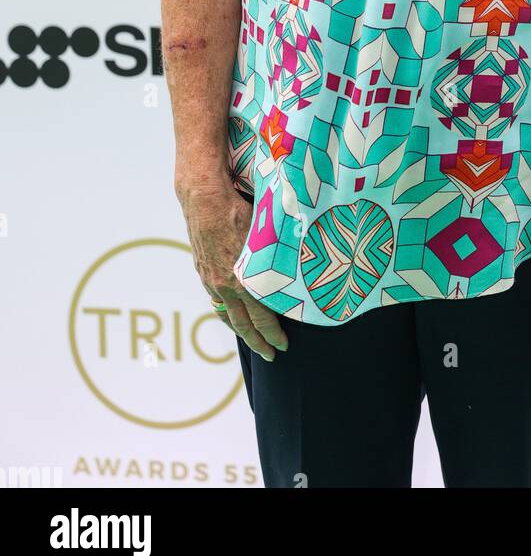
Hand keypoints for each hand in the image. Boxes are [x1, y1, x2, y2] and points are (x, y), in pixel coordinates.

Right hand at [177, 175, 288, 360]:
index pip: (262, 318)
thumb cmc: (239, 211)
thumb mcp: (267, 234)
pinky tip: (231, 316)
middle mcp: (225, 286)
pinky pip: (215, 301)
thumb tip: (302, 265)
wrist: (204, 199)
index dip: (274, 334)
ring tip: (252, 342)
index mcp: (244, 280)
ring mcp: (211, 280)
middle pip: (244, 324)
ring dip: (241, 331)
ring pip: (227, 315)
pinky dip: (225, 313)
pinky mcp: (203, 271)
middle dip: (259, 343)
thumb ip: (279, 256)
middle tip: (272, 356)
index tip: (284, 346)